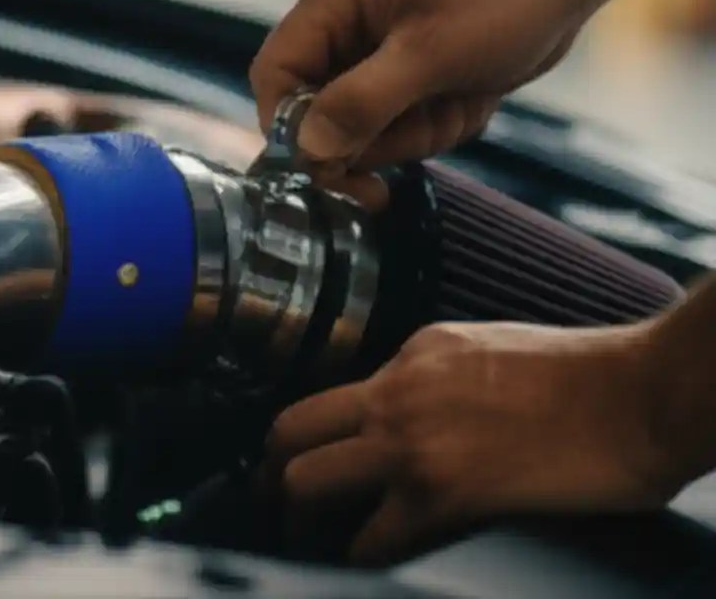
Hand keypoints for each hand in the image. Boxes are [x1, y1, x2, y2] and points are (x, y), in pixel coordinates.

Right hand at [249, 0, 607, 177]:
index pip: (275, 73)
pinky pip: (389, 130)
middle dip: (371, 136)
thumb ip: (363, 103)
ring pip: (355, 130)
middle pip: (314, 112)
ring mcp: (366, 53)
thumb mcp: (433, 54)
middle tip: (420, 134)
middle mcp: (340, 24)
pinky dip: (426, 131)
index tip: (328, 162)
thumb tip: (308, 149)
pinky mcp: (394, 77)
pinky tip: (461, 104)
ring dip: (409, 136)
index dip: (291, 125)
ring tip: (456, 105)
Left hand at [262, 321, 686, 564]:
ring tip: (303, 541)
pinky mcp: (440, 493)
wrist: (641, 395)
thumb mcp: (488, 349)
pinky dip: (359, 556)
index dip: (310, 437)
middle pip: (290, 431)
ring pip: (305, 480)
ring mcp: (411, 442)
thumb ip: (435, 379)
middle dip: (268, 472)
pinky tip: (365, 562)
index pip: (332, 397)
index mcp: (412, 353)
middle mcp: (397, 391)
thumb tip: (408, 418)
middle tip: (271, 501)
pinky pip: (369, 539)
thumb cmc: (587, 375)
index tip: (301, 459)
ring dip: (296, 517)